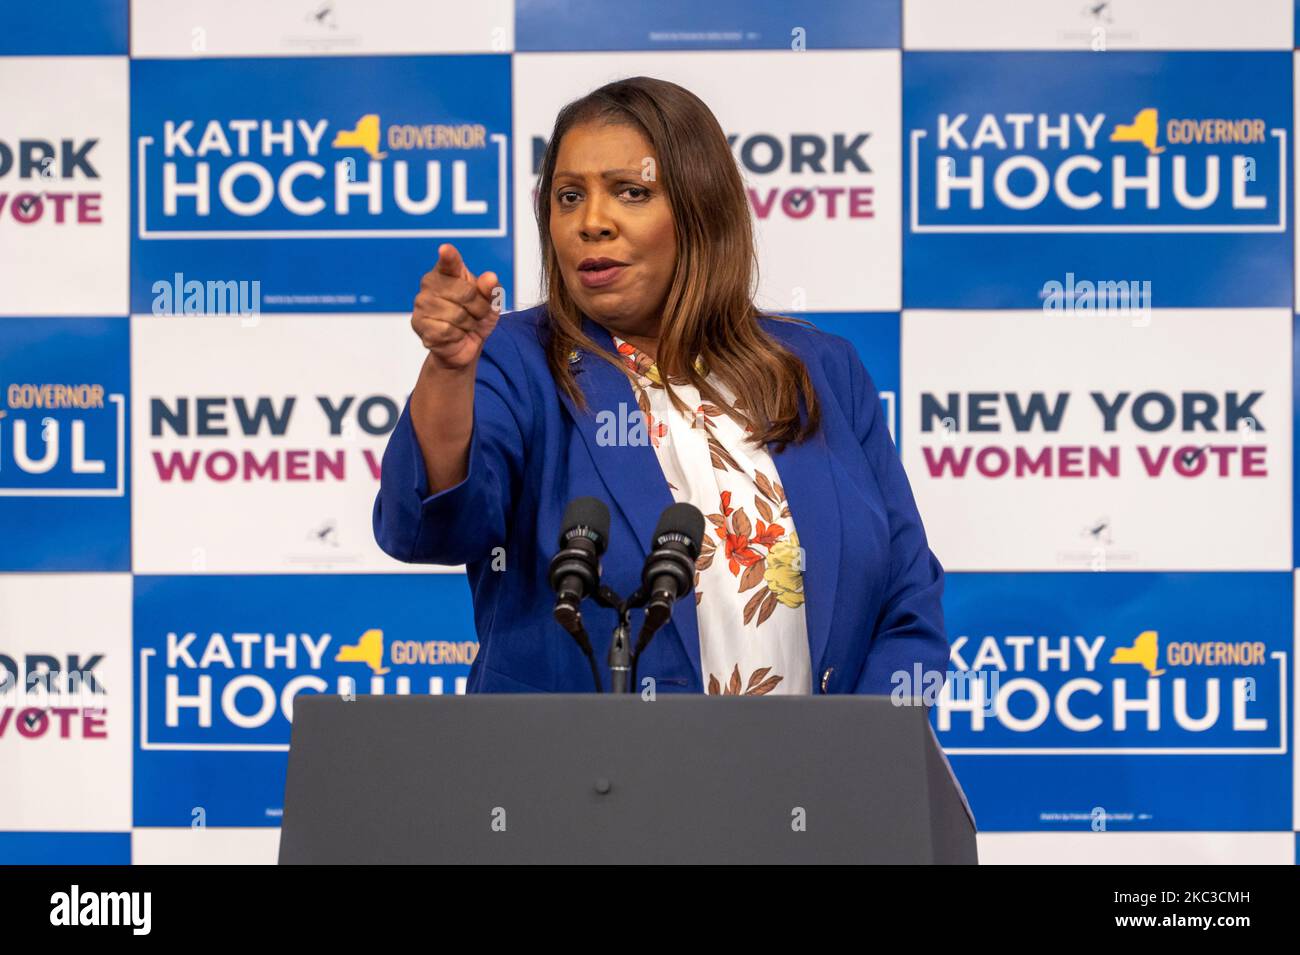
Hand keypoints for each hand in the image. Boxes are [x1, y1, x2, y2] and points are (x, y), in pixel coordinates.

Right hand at [411, 243, 501, 371]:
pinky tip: (454, 334)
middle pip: (465, 293)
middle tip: (477, 313)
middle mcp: (430, 283)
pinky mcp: (419, 325)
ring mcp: (422, 304)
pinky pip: (447, 330)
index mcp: (447, 271)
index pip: (449, 262)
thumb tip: (490, 278)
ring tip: (465, 324)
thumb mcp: (491, 302)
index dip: (449, 257)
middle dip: (479, 307)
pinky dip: (458, 335)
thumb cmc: (476, 317)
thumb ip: (491, 288)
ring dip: (469, 324)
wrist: (466, 345)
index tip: (446, 250)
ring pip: (457, 314)